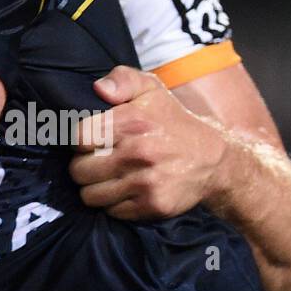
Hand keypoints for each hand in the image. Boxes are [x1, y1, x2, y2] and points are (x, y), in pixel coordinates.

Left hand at [69, 65, 227, 220]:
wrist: (212, 160)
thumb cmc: (171, 121)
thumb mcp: (150, 89)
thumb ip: (122, 79)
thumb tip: (99, 88)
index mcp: (133, 121)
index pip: (79, 138)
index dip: (78, 141)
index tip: (86, 142)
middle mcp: (139, 152)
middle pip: (79, 170)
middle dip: (83, 165)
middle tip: (96, 161)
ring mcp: (147, 182)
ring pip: (90, 195)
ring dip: (93, 187)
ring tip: (106, 177)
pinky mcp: (154, 206)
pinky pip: (111, 211)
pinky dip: (112, 204)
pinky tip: (124, 190)